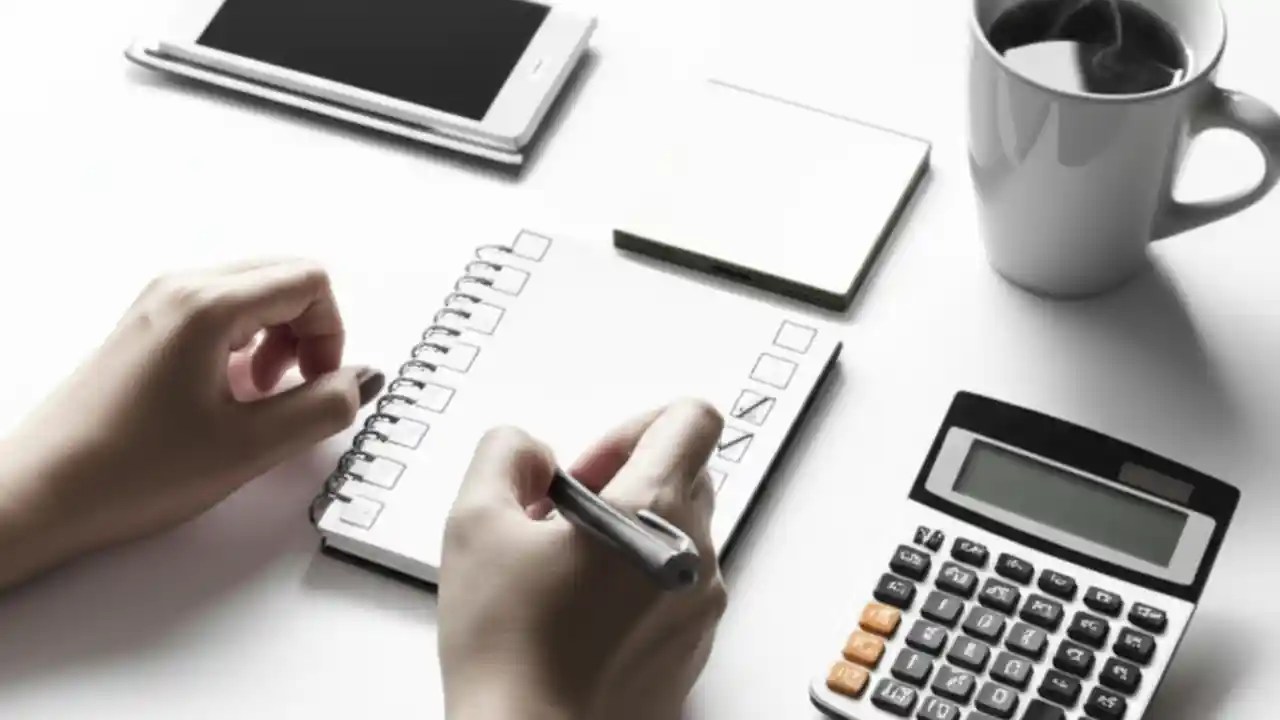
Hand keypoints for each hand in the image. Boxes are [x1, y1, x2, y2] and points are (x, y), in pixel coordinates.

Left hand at [0, 259, 383, 587]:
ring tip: (262, 398)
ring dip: (278, 339)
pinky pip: (220, 313)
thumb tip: (363, 380)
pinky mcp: (147, 328)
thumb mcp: (250, 448)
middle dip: (309, 332)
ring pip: (254, 294)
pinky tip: (229, 397)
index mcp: (208, 306)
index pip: (309, 282)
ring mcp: (159, 304)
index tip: (321, 385)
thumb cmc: (131, 472)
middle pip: (283, 278)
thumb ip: (323, 409)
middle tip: (299, 391)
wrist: (40, 494)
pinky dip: (246, 344)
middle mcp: (182, 289)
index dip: (332, 334)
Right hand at [439, 400, 727, 719]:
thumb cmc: (509, 651)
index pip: (692, 418)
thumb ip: (505, 454)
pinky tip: (579, 612)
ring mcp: (700, 607)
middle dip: (623, 479)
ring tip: (562, 571)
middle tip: (562, 518)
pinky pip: (675, 587)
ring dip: (626, 532)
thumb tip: (530, 451)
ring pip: (678, 532)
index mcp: (655, 511)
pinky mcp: (691, 648)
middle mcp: (695, 555)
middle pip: (684, 474)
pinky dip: (635, 582)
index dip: (635, 425)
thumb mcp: (475, 522)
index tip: (590, 466)